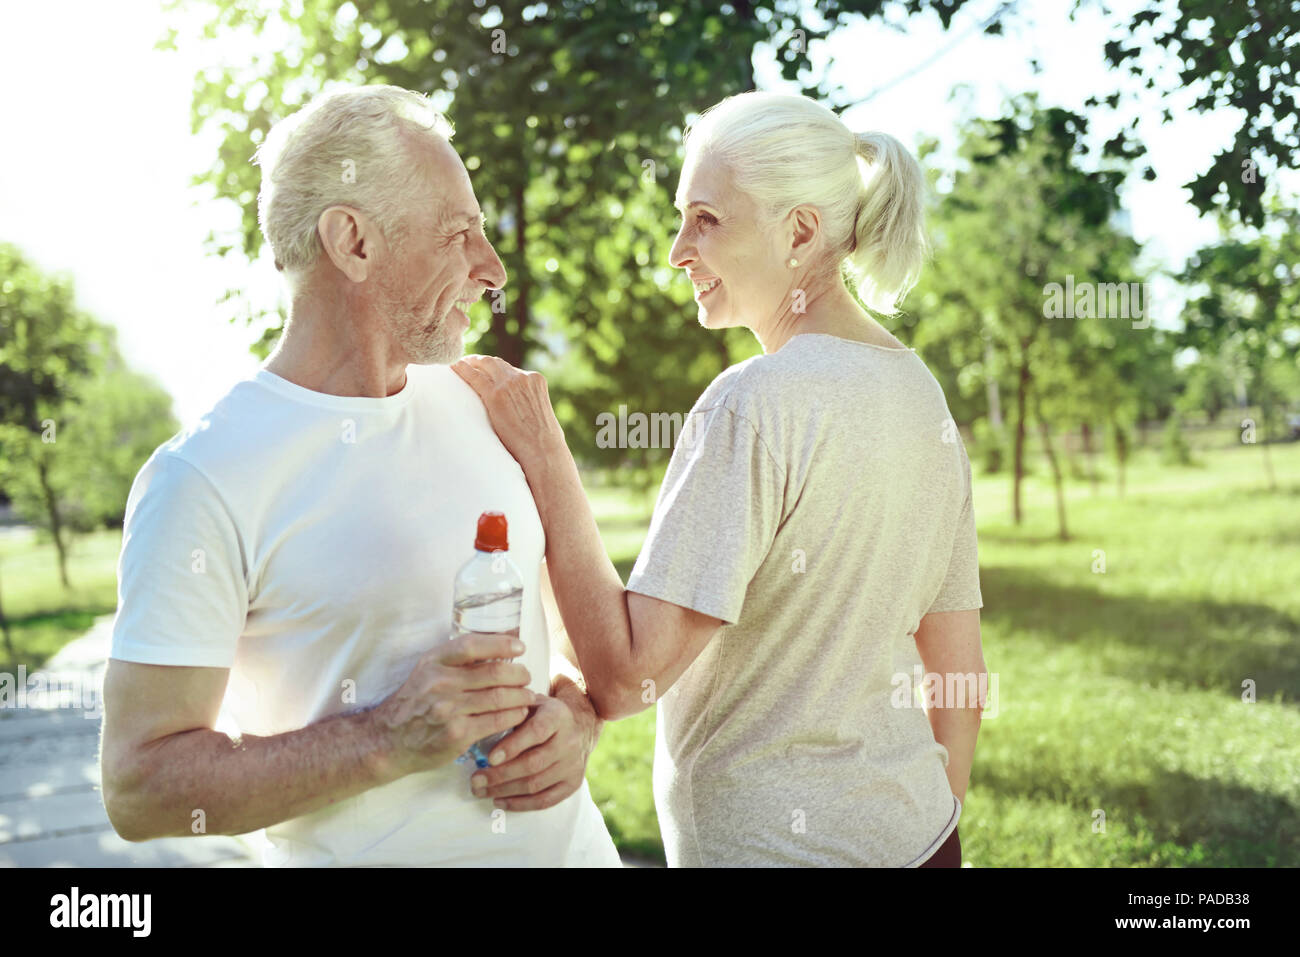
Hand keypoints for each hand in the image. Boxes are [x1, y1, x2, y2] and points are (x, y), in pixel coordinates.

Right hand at [372, 634, 535, 777]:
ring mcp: (448, 709)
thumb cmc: (413, 703)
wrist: (387, 740)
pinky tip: (519, 714)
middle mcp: (440, 683)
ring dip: (521, 696)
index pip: (473, 645)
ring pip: (499, 697)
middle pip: (494, 672)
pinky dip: (514, 716)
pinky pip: (496, 721)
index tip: (520, 646)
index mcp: (433, 662)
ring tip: (528, 696)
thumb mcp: (426, 672)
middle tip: (527, 676)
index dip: (501, 643)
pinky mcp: (457, 734)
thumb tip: (497, 647)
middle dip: (519, 673)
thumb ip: (455, 661)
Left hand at [451, 354, 563, 469]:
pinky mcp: (495, 395)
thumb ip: (529, 405)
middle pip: (495, 363)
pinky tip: (452, 368)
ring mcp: (509, 384)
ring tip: (456, 365)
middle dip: (479, 362)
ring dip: (469, 363)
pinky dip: (461, 370)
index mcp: (536, 380)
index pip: (509, 369)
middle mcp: (523, 377)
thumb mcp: (540, 414)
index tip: (482, 370)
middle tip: (464, 363)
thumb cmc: (543, 442)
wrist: (543, 451)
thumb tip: (520, 413)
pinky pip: (474, 377)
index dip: (493, 369)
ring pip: (484, 364)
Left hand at [468, 691, 594, 810]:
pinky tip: (500, 801)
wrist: (578, 726)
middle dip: (500, 775)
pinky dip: (520, 804)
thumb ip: (510, 713)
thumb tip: (481, 730)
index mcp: (558, 716)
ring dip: (505, 791)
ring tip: (481, 791)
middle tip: (475, 780)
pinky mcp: (572, 784)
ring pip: (536, 784)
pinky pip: (545, 800)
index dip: (513, 746)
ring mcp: (573, 765)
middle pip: (534, 763)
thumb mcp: (530, 703)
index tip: (489, 758)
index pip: (536, 732)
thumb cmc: (543, 714)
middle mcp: (569, 741)